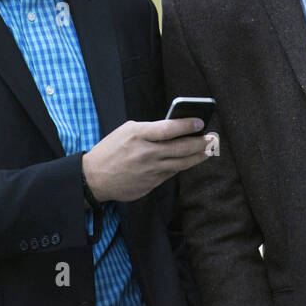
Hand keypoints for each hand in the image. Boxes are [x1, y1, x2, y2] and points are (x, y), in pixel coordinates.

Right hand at [82, 118, 212, 202]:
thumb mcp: (126, 131)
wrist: (95, 178)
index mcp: (139, 135)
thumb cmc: (111, 150)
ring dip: (197, 156)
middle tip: (211, 138)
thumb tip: (172, 129)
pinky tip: (188, 161)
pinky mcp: (151, 184)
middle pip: (181, 147)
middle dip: (200, 142)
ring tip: (207, 150)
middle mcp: (147, 153)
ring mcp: (150, 170)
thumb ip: (149, 129)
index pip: (169, 128)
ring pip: (181, 163)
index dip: (188, 124)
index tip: (200, 122)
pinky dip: (181, 166)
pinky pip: (171, 173)